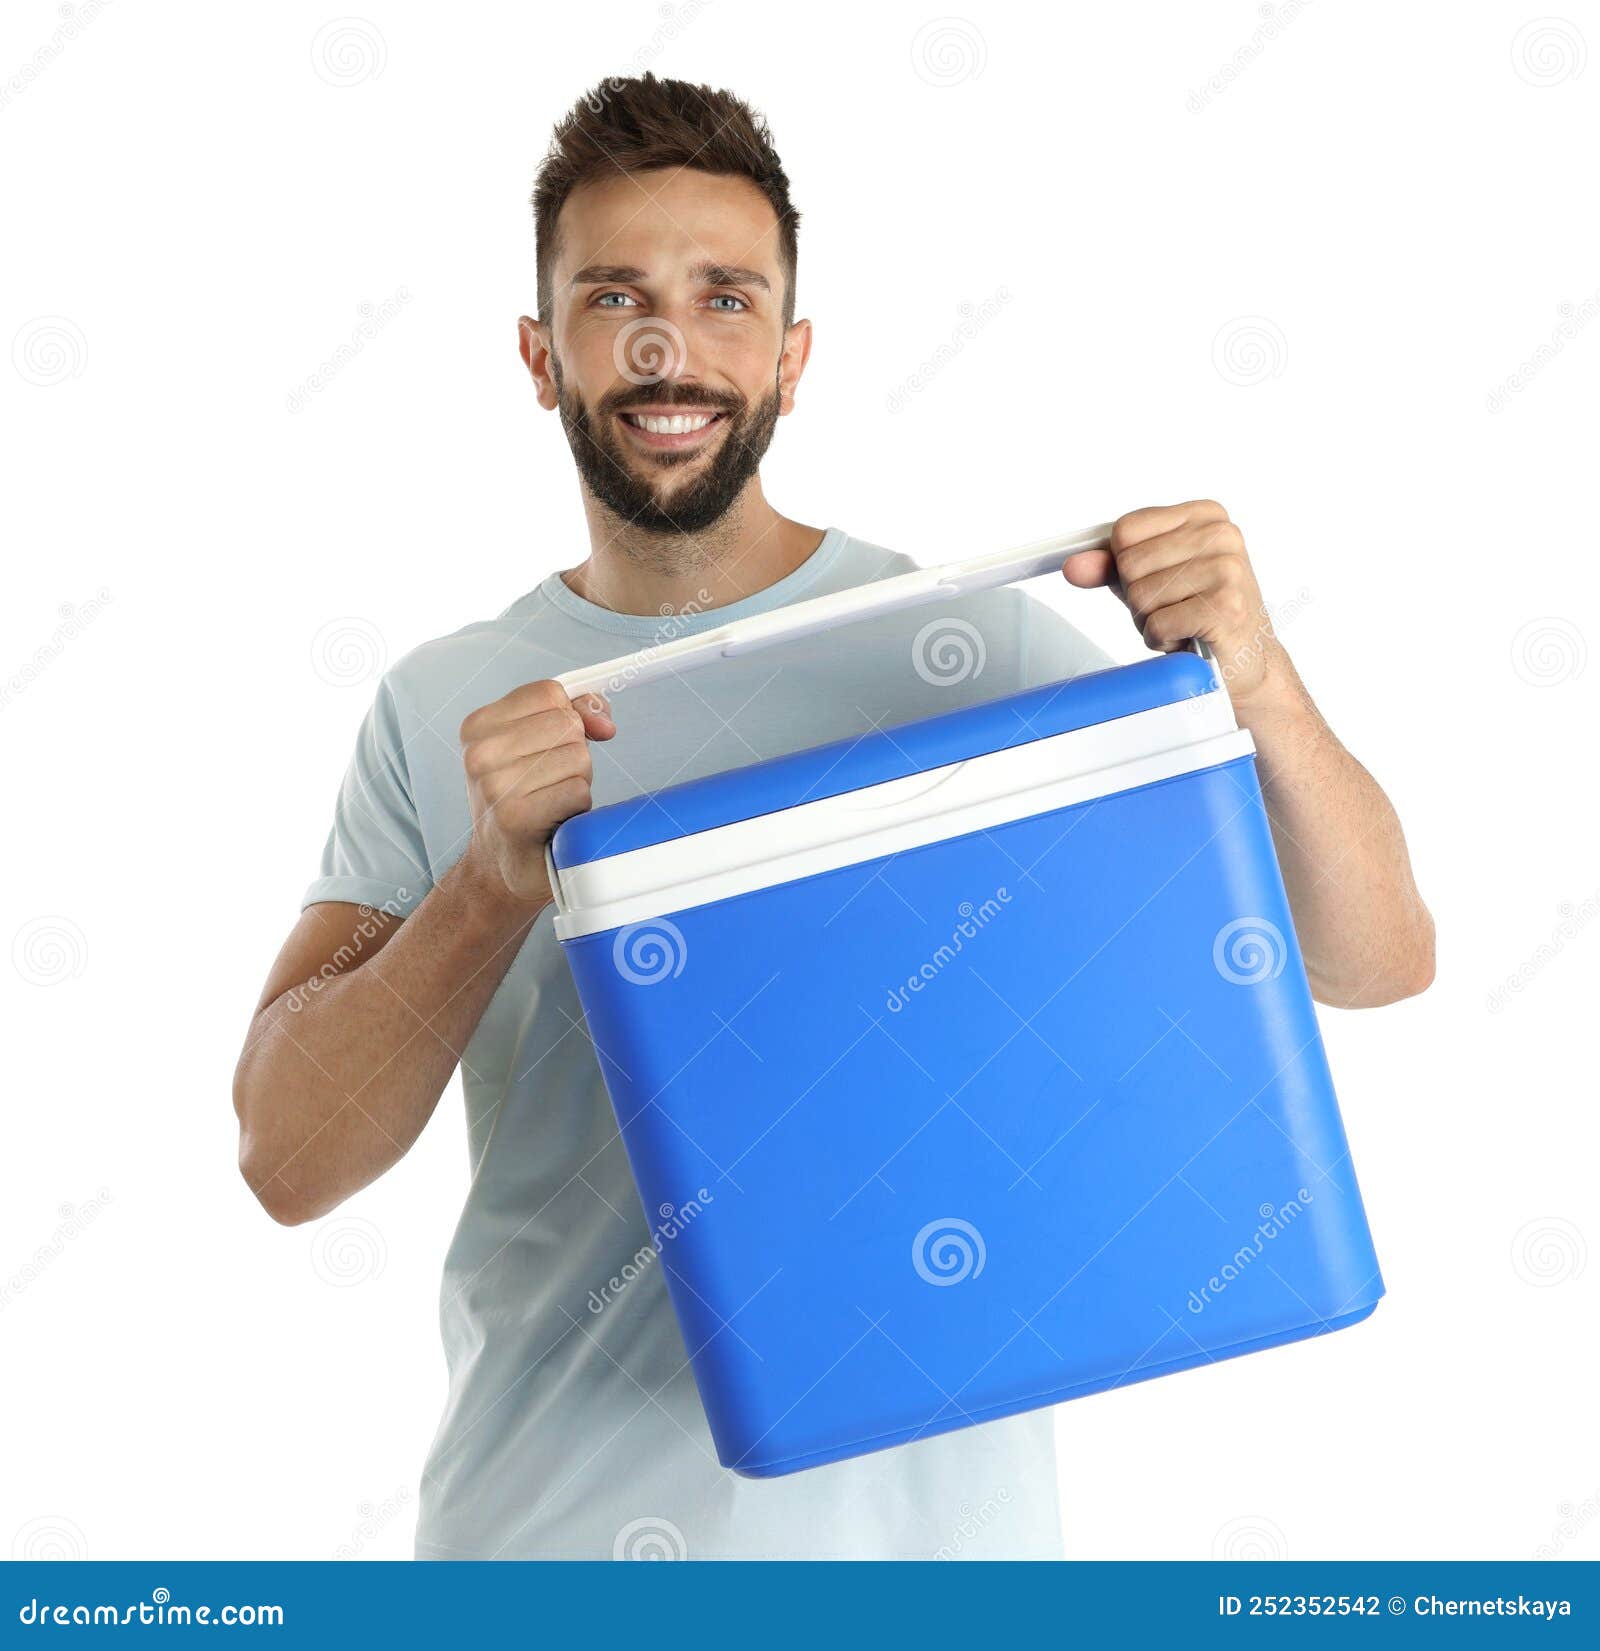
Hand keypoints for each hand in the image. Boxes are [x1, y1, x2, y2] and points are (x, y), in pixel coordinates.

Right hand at [457, 681, 614, 908]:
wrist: (503, 864)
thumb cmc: (524, 799)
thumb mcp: (536, 745)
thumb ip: (573, 713)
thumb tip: (602, 717)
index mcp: (478, 726)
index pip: (550, 692)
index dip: (571, 714)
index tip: (562, 741)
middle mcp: (480, 753)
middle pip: (567, 723)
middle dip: (573, 753)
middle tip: (549, 782)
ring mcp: (495, 786)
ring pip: (578, 757)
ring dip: (577, 782)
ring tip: (550, 802)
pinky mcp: (516, 818)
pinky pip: (578, 791)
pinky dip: (577, 807)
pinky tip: (554, 820)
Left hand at [1063, 500, 1285, 708]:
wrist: (1248, 660)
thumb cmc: (1199, 614)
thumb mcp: (1151, 580)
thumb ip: (1111, 567)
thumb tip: (1074, 565)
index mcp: (1204, 515)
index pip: (1125, 529)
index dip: (1124, 565)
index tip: (1155, 580)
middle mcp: (1220, 535)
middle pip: (1129, 564)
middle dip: (1139, 600)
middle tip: (1173, 610)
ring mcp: (1227, 570)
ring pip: (1140, 597)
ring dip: (1151, 623)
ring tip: (1183, 624)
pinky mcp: (1226, 607)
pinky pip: (1157, 625)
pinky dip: (1163, 641)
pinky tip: (1189, 639)